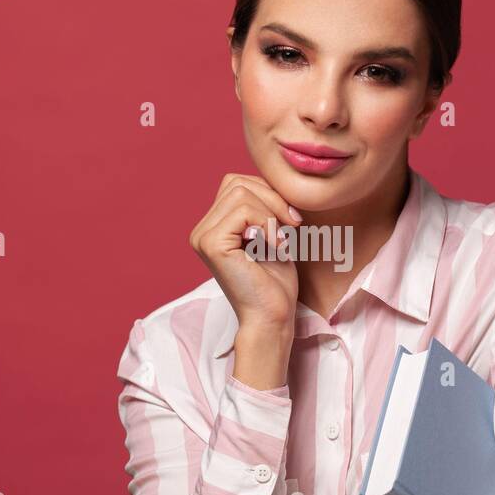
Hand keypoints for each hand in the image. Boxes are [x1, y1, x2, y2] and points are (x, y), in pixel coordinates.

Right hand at [189, 173, 301, 333]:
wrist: (272, 317)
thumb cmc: (275, 282)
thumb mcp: (270, 234)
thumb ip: (262, 206)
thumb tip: (270, 176)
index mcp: (212, 227)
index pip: (236, 183)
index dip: (268, 193)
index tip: (291, 219)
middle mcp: (201, 230)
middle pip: (237, 183)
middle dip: (273, 199)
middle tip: (293, 226)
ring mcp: (202, 236)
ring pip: (241, 193)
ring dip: (272, 212)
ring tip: (283, 239)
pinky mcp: (211, 244)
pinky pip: (243, 211)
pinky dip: (267, 224)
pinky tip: (276, 247)